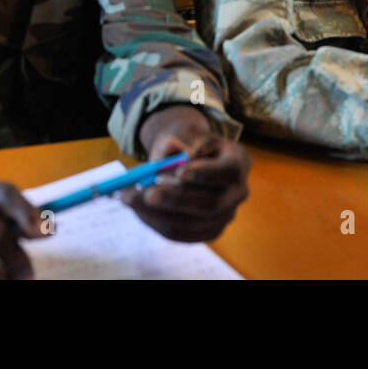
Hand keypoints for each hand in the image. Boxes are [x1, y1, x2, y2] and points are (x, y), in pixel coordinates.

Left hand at [123, 105, 249, 241]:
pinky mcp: (207, 231)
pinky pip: (179, 233)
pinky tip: (137, 209)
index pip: (228, 172)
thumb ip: (179, 140)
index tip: (180, 171)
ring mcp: (224, 216)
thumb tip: (172, 147)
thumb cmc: (187, 144)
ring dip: (156, 213)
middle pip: (210, 204)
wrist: (190, 160)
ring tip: (130, 197)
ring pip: (189, 223)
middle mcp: (237, 193)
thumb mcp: (184, 134)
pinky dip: (155, 222)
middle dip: (176, 200)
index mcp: (238, 162)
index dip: (206, 174)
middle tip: (147, 193)